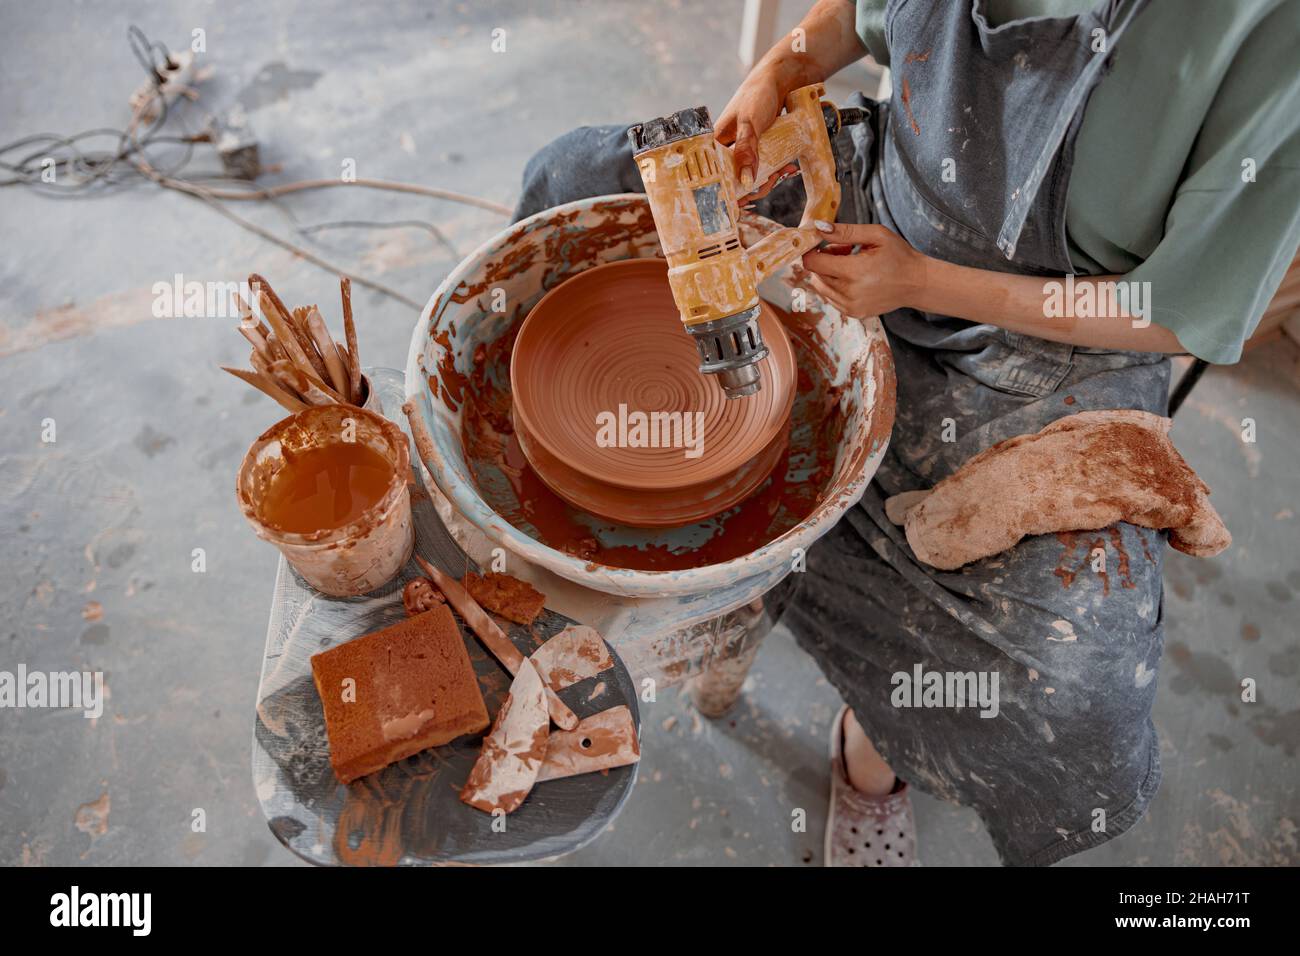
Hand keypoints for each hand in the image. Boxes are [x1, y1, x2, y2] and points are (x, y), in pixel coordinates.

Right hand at [717, 57, 813, 189]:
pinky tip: (789, 167)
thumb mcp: (750, 123)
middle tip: (770, 181)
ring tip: (783, 172)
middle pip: (735, 180)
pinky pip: (766, 167)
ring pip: (753, 176)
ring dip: (769, 179)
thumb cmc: (758, 94)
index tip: (742, 199)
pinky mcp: (761, 149)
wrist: (782, 79)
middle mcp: (728, 149)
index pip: (715, 175)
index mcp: (716, 143)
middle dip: (754, 186)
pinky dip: (777, 170)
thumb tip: (745, 181)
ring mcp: (746, 150)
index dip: (726, 190)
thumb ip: (746, 151)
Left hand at [801, 221, 926, 317]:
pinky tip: (854, 278)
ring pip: (821, 288)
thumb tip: (818, 228)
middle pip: (816, 275)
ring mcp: (850, 307)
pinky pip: (831, 298)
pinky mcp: (853, 313)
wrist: (917, 283)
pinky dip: (835, 286)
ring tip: (851, 264)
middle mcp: (849, 293)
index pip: (813, 263)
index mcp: (854, 272)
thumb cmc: (899, 256)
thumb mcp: (876, 235)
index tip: (821, 243)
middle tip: (845, 250)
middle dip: (824, 260)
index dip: (813, 251)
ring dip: (829, 274)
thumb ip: (845, 231)